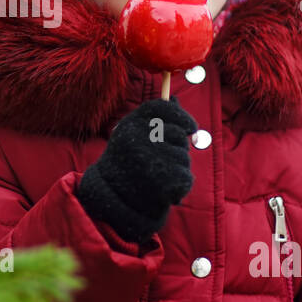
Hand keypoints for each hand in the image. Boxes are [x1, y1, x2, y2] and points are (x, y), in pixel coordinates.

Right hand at [76, 98, 196, 244]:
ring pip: (184, 157)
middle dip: (178, 147)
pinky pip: (186, 177)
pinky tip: (165, 190)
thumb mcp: (132, 136)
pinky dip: (180, 186)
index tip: (191, 127)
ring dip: (179, 168)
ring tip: (158, 176)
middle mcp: (136, 139)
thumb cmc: (126, 165)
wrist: (110, 201)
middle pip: (178, 134)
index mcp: (129, 125)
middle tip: (163, 160)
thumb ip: (155, 119)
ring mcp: (148, 161)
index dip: (180, 115)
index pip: (162, 107)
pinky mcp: (160, 183)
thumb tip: (175, 100)